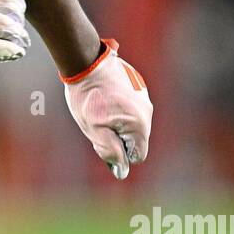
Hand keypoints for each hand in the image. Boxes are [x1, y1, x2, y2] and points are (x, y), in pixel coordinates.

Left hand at [63, 39, 152, 178]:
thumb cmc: (87, 99)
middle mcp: (147, 111)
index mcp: (139, 125)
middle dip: (118, 137)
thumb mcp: (94, 131)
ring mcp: (144, 97)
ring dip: (118, 122)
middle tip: (98, 123)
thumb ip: (110, 152)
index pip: (137, 156)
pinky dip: (119, 107)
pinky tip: (103, 97)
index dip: (120, 154)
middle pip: (136, 139)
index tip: (104, 141)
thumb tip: (123, 171)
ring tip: (99, 108)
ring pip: (133, 122)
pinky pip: (131, 106)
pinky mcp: (138, 86)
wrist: (86, 62)